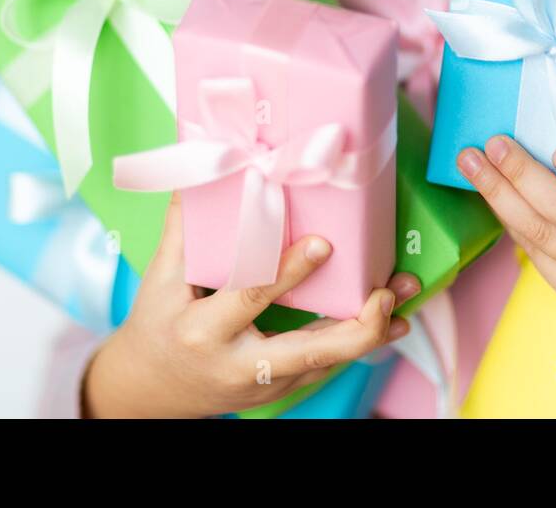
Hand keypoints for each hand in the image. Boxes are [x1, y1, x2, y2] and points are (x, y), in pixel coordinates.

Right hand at [82, 192, 418, 417]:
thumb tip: (201, 167)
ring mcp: (264, 383)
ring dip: (372, 331)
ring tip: (405, 298)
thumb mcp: (160, 278)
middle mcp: (239, 363)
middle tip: (386, 293)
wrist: (150, 390)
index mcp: (204, 329)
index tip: (325, 243)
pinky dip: (359, 341)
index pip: (251, 296)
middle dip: (354, 328)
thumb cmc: (157, 326)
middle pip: (306, 351)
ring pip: (326, 360)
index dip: (289, 271)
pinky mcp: (280, 388)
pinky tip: (392, 320)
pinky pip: (325, 363)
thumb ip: (184, 225)